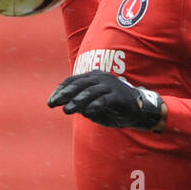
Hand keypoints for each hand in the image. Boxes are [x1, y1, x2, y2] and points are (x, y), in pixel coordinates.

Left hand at [47, 72, 162, 128]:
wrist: (139, 108)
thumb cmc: (114, 106)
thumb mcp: (95, 102)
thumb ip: (82, 103)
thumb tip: (69, 106)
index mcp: (94, 77)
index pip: (73, 81)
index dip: (61, 90)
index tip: (51, 100)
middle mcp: (101, 78)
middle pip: (79, 84)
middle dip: (64, 95)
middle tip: (53, 103)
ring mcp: (110, 86)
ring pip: (90, 92)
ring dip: (77, 102)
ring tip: (66, 110)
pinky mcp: (118, 96)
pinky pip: (104, 100)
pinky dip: (95, 106)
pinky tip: (87, 113)